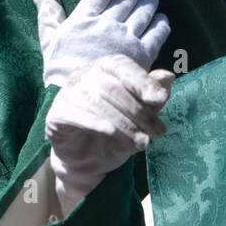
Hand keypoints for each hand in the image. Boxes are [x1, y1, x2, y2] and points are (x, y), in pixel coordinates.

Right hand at [27, 0, 169, 87]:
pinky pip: (157, 33)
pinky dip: (161, 22)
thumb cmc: (59, 68)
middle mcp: (107, 25)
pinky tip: (161, 18)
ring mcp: (126, 40)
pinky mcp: (141, 57)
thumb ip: (46, 4)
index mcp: (84, 17)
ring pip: (145, 10)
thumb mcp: (48, 34)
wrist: (76, 101)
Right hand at [44, 54, 173, 214]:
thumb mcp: (140, 113)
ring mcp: (69, 93)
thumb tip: (169, 76)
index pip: (123, 66)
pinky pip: (75, 115)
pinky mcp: (57, 114)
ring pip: (97, 103)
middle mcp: (85, 75)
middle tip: (158, 133)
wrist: (88, 159)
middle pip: (113, 88)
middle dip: (139, 112)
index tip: (160, 99)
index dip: (142, 81)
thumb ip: (152, 94)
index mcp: (105, 67)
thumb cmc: (117, 130)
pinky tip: (109, 133)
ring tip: (142, 143)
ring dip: (123, 125)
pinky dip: (93, 122)